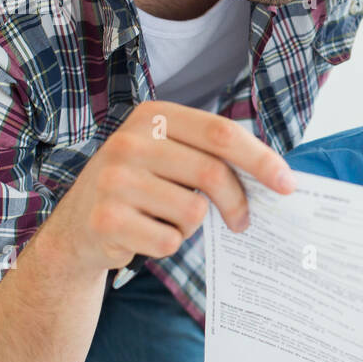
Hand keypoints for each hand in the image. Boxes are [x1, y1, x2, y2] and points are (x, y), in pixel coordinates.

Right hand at [42, 100, 295, 275]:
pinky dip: (167, 245)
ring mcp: (114, 179)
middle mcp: (129, 141)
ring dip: (191, 226)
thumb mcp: (168, 156)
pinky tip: (144, 235)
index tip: (287, 184)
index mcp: (152, 116)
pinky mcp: (106, 219)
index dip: (260, 159)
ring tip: (167, 221)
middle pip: (212, 173)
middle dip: (238, 203)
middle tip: (243, 222)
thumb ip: (210, 156)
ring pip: (193, 212)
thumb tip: (276, 178)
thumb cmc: (140, 189)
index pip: (221, 133)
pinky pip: (169, 241)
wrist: (76, 229)